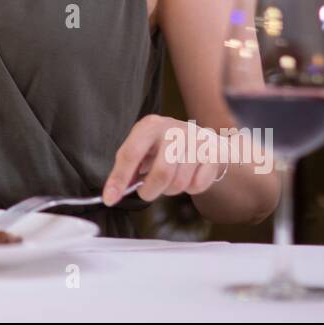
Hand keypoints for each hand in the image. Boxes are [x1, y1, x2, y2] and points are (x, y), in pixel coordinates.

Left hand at [102, 115, 228, 205]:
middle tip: (148, 192)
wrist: (202, 140)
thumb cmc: (165, 147)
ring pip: (180, 182)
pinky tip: (188, 176)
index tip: (110, 198)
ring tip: (170, 180)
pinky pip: (198, 185)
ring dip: (171, 190)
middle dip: (151, 190)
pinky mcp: (213, 153)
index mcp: (150, 126)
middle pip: (161, 172)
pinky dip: (190, 188)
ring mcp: (196, 140)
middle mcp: (173, 129)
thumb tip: (113, 193)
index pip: (130, 154)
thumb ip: (128, 169)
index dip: (119, 178)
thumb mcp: (144, 149)